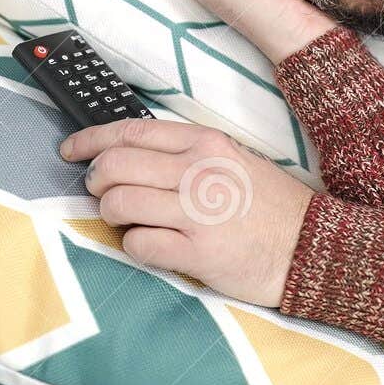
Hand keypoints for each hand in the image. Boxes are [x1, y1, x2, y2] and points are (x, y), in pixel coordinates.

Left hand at [61, 118, 312, 306]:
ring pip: (117, 204)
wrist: (313, 248)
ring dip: (112, 215)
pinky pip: (137, 245)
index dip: (89, 140)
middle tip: (102, 193)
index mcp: (206, 143)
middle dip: (96, 182)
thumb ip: (184, 153)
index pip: (129, 131)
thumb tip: (126, 156)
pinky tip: (151, 245)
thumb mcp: (232, 159)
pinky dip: (133, 246)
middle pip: (114, 167)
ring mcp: (198, 213)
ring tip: (129, 221)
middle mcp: (199, 172)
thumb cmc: (270, 206)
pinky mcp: (198, 252)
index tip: (70, 151)